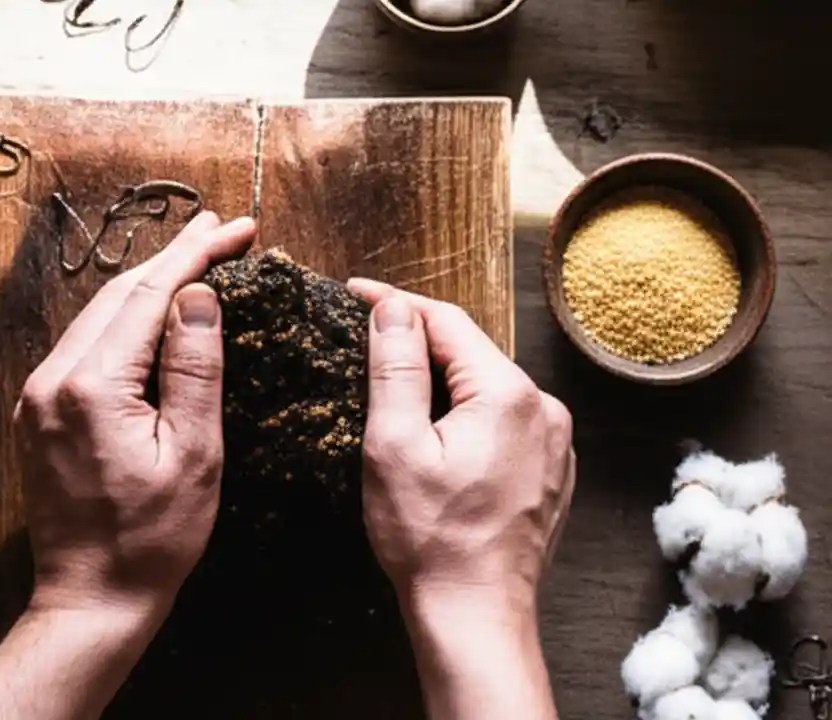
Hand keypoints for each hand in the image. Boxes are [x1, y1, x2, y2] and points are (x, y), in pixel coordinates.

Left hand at [15, 212, 257, 617]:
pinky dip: (123, 320)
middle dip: (171, 259)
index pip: (149, 296)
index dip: (196, 255)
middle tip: (219, 230)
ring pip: (98, 316)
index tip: (237, 229)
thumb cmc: (151, 539)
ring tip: (193, 257)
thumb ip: (196, 369)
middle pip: (117, 296)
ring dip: (147, 286)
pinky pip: (84, 346)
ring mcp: (39, 396)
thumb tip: (199, 297)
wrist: (91, 597)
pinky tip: (151, 312)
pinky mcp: (40, 412)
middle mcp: (52, 380)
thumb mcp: (193, 455)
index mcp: (92, 387)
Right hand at [348, 278, 573, 612]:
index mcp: (507, 394)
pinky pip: (504, 421)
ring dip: (442, 381)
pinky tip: (435, 437)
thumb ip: (395, 368)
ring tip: (393, 391)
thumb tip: (393, 310)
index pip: (446, 320)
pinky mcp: (551, 470)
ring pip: (486, 387)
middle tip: (364, 341)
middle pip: (469, 352)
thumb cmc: (431, 539)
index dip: (396, 303)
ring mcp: (555, 442)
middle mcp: (544, 409)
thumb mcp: (394, 446)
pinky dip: (467, 415)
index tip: (353, 294)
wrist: (476, 614)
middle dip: (417, 342)